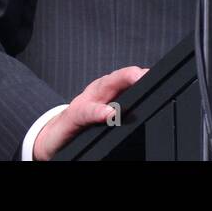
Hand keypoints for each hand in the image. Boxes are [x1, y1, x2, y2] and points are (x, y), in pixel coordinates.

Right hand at [32, 65, 149, 159]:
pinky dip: (97, 112)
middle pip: (116, 78)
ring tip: (134, 81)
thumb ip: (125, 107)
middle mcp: (98, 92)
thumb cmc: (84, 123)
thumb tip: (150, 108)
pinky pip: (86, 112)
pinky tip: (108, 113)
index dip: (141, 75)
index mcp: (109, 91)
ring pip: (102, 87)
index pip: (127, 80)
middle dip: (132, 74)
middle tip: (145, 74)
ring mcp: (84, 101)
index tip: (156, 74)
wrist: (55, 135)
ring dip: (118, 82)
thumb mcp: (106, 112)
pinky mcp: (73, 116)